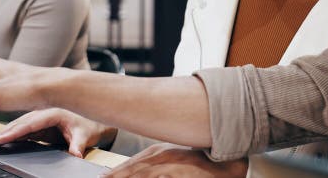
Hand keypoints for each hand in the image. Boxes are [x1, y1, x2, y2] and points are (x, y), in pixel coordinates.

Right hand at [0, 108, 116, 157]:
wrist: (94, 119)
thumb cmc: (89, 125)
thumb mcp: (85, 135)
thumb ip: (78, 145)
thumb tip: (75, 154)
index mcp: (53, 113)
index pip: (30, 124)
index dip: (14, 131)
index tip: (0, 139)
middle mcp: (43, 113)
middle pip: (19, 124)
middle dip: (2, 134)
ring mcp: (40, 118)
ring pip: (18, 126)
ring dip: (3, 134)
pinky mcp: (39, 125)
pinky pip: (22, 130)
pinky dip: (10, 135)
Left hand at [102, 144, 247, 177]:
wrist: (225, 164)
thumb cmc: (199, 161)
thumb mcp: (173, 158)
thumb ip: (154, 163)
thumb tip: (135, 171)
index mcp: (159, 151)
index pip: (131, 163)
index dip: (115, 172)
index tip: (102, 177)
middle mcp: (162, 156)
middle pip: (133, 170)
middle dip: (116, 176)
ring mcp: (170, 165)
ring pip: (142, 174)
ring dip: (126, 177)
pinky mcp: (178, 173)